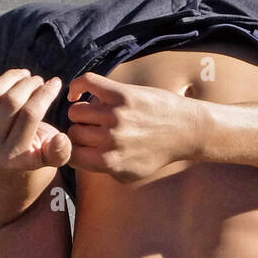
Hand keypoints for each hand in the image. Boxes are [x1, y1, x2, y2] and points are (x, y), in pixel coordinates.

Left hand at [0, 70, 71, 171]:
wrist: (4, 156)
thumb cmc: (35, 150)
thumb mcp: (52, 156)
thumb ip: (60, 151)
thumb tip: (62, 138)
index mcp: (11, 157)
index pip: (30, 115)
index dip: (45, 94)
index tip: (56, 82)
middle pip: (11, 101)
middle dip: (29, 84)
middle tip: (40, 79)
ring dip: (13, 77)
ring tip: (27, 76)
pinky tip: (11, 83)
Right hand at [66, 71, 202, 182]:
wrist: (186, 131)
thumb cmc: (157, 153)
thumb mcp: (130, 174)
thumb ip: (103, 170)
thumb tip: (78, 158)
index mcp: (110, 162)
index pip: (71, 155)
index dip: (74, 150)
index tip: (81, 146)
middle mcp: (111, 139)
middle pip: (73, 132)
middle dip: (80, 132)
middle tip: (94, 130)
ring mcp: (116, 115)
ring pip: (76, 111)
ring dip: (82, 113)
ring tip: (94, 115)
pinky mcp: (122, 94)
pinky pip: (86, 83)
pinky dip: (77, 87)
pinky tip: (78, 94)